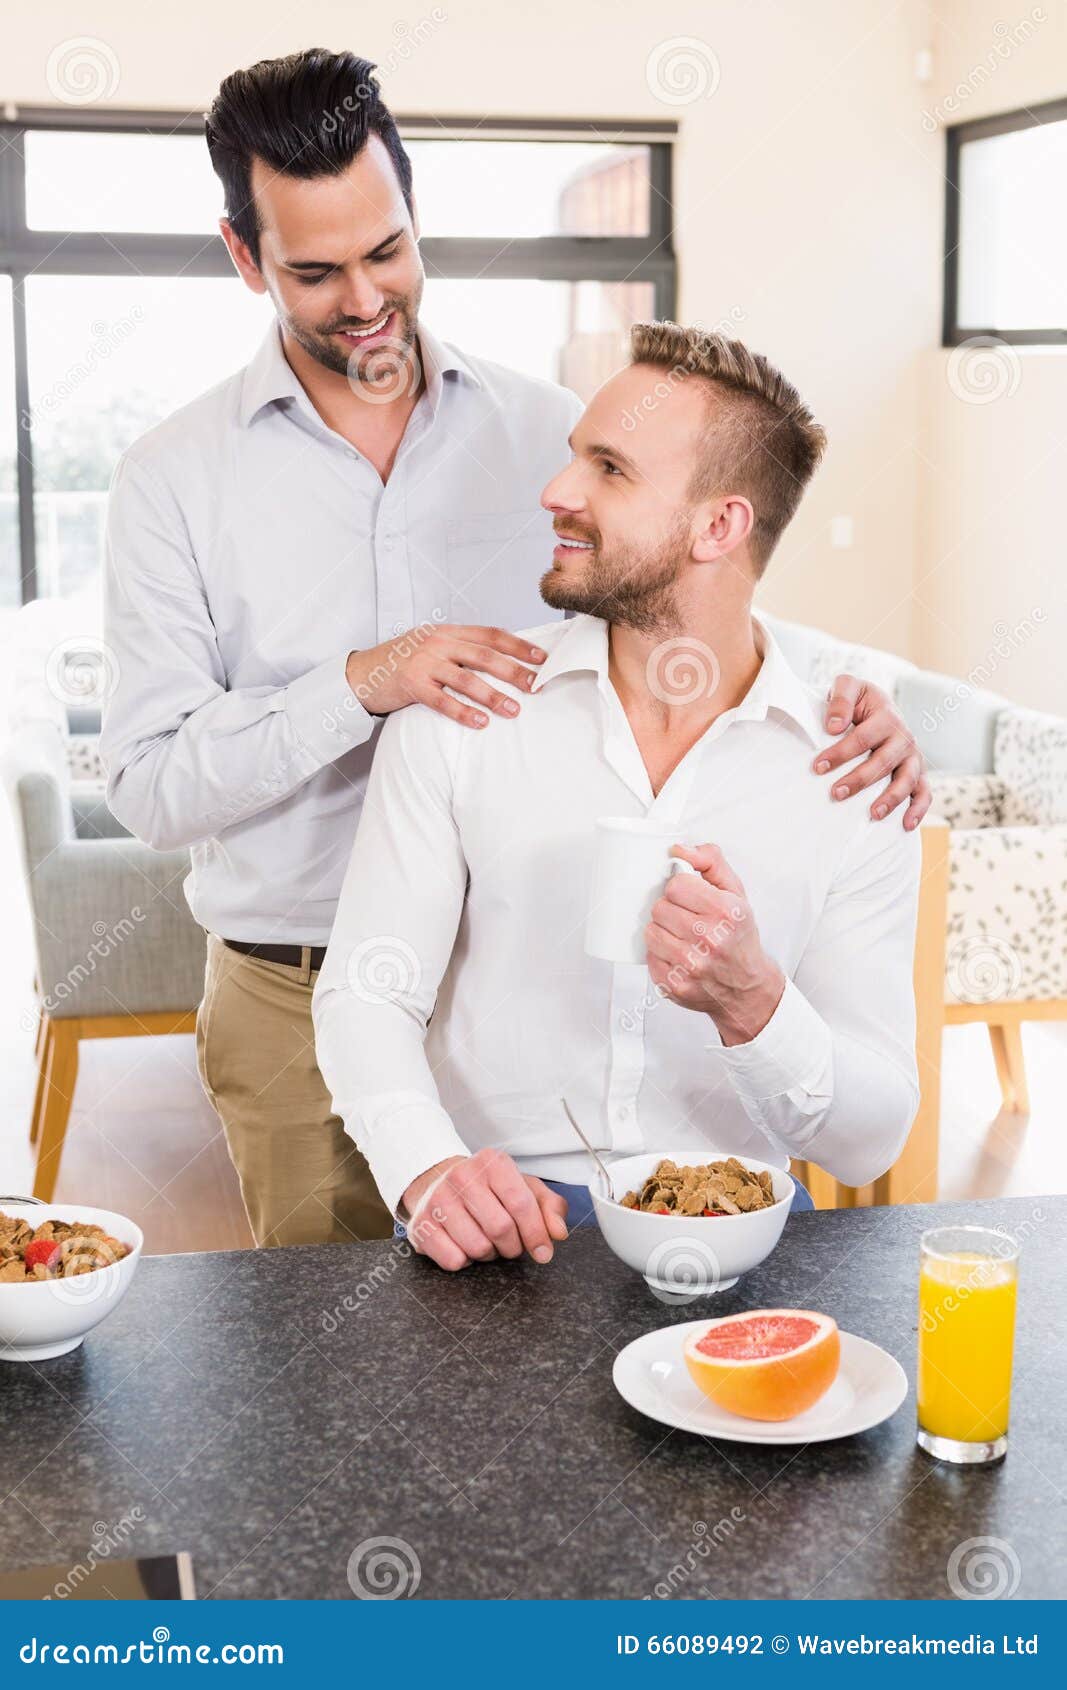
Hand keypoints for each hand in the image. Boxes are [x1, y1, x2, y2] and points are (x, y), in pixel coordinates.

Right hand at [346, 624, 545, 728]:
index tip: (542, 659)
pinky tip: (479, 723)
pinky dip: (462, 711)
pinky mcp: (411, 684)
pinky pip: (441, 700)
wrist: (362, 672)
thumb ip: (462, 650)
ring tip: (513, 710)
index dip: (518, 646)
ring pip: (466, 678)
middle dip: (513, 671)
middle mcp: (438, 642)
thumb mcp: (434, 646)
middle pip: (484, 655)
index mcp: (448, 632)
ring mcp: (424, 662)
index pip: (490, 635)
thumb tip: (503, 663)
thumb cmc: (404, 662)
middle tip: (536, 686)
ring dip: (492, 695)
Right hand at [403, 1148, 568, 1271]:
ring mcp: (439, 1199)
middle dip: (512, 1246)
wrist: (438, 1181)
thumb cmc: (488, 1188)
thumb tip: (558, 1233)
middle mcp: (463, 1176)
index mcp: (493, 1163)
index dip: (536, 1233)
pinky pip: (453, 1260)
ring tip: (486, 1241)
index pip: (521, 1203)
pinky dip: (465, 1261)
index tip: (543, 1252)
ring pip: (478, 1247)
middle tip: (510, 1244)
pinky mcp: (421, 1224)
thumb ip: (549, 1207)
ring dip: (489, 1254)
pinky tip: (464, 1244)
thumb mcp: (524, 1188)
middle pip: (501, 1229)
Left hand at [646, 844, 784, 1047]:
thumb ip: (710, 861)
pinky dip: (660, 954)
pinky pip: (649, 957)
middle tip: (688, 919)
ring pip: (651, 931)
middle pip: (660, 908)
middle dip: (672, 910)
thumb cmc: (740, 937)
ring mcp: (691, 965)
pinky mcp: (675, 985)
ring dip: (663, 931)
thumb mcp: (735, 892)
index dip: (681, 889)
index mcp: (725, 911)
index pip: (676, 885)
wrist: (747, 985)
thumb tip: (679, 850)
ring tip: (682, 937)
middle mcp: (709, 939)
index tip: (691, 898)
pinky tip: (679, 955)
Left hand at [814, 675, 930, 829]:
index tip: (818, 766)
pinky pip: (924, 792)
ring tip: (872, 814)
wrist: (876, 706)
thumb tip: (834, 726)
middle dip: (859, 779)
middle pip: (883, 762)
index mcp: (886, 716)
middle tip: (835, 793)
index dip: (840, 752)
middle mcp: (903, 737)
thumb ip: (841, 698)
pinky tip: (905, 825)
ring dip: (891, 798)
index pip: (862, 737)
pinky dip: (919, 809)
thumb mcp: (848, 686)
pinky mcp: (917, 772)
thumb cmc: (857, 701)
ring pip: (907, 779)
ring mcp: (912, 756)